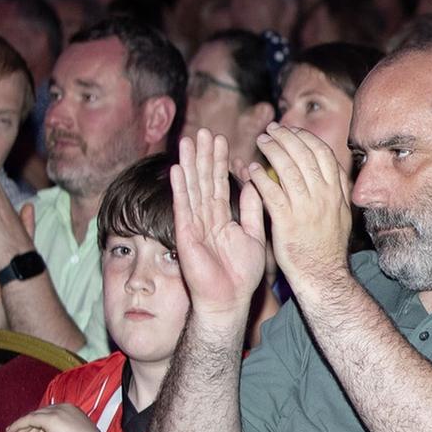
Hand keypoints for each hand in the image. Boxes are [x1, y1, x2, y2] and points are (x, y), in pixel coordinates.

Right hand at [172, 130, 267, 326]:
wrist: (229, 300)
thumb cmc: (241, 274)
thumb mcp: (255, 235)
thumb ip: (254, 210)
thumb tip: (254, 184)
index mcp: (222, 218)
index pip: (220, 184)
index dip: (219, 162)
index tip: (220, 139)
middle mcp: (205, 218)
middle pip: (203, 181)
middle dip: (203, 156)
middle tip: (203, 131)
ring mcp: (194, 225)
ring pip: (192, 189)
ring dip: (190, 165)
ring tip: (188, 141)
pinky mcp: (185, 235)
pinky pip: (183, 208)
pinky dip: (180, 189)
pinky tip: (177, 169)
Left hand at [249, 123, 352, 294]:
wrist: (323, 276)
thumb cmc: (327, 247)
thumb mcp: (342, 215)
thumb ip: (337, 191)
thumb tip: (331, 169)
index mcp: (338, 193)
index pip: (323, 154)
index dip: (306, 138)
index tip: (292, 131)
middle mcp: (325, 196)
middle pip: (305, 155)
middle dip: (287, 137)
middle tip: (272, 130)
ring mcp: (307, 208)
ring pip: (288, 168)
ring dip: (272, 149)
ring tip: (261, 141)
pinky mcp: (288, 221)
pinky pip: (271, 192)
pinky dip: (261, 177)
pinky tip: (252, 169)